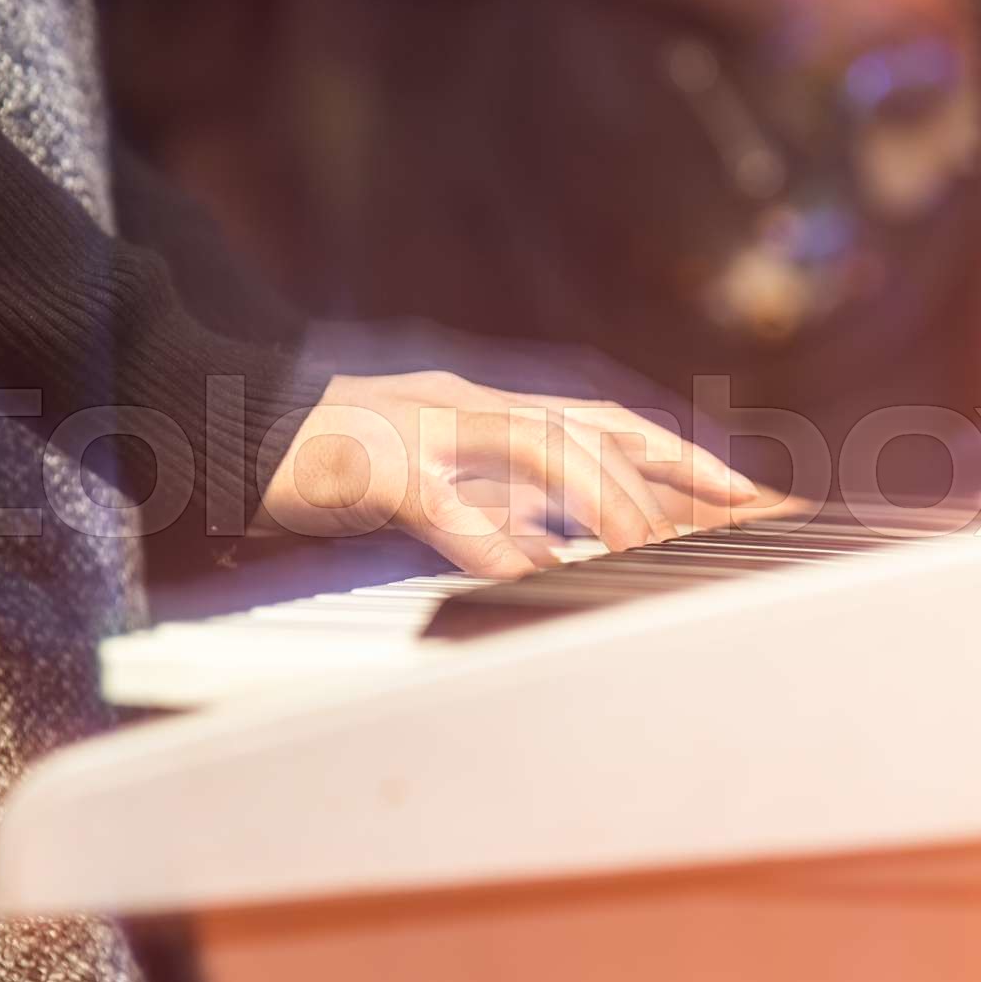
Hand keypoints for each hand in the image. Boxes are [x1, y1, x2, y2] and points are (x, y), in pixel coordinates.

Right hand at [260, 371, 758, 576]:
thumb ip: (492, 500)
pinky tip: (536, 574)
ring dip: (597, 500)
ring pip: (536, 447)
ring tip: (646, 550)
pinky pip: (446, 504)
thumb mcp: (433, 474)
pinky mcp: (374, 464)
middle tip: (726, 524)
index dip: (678, 453)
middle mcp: (471, 407)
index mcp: (489, 409)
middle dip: (664, 477)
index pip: (604, 422)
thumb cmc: (334, 456)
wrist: (233, 417)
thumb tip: (555, 550)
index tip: (747, 492)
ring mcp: (426, 428)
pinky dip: (494, 539)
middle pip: (589, 431)